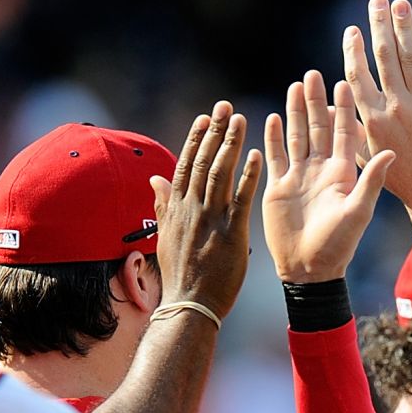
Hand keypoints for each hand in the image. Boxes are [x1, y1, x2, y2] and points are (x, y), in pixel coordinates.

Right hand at [151, 101, 260, 319]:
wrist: (190, 305)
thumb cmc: (180, 275)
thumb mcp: (165, 235)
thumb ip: (162, 204)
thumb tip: (154, 178)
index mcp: (176, 208)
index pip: (185, 165)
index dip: (196, 139)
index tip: (206, 118)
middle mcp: (191, 208)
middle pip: (203, 161)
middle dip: (215, 132)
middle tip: (226, 106)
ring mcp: (210, 220)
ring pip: (220, 173)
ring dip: (230, 144)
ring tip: (241, 120)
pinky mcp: (231, 233)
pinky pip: (241, 199)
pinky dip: (248, 176)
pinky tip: (257, 155)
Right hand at [262, 71, 396, 283]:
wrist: (309, 269)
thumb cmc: (338, 245)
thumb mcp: (358, 211)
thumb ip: (371, 180)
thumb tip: (392, 152)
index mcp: (342, 173)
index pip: (343, 133)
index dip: (343, 108)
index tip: (344, 81)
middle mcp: (321, 170)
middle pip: (318, 128)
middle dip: (316, 101)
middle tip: (314, 73)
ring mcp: (299, 177)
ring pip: (296, 136)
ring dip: (296, 112)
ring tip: (295, 86)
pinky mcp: (278, 187)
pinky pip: (275, 157)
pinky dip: (273, 138)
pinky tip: (271, 117)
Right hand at [341, 0, 411, 214]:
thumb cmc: (399, 177)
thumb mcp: (366, 156)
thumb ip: (349, 127)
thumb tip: (326, 108)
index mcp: (373, 119)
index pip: (358, 75)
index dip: (354, 50)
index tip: (352, 30)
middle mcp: (397, 108)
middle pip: (384, 58)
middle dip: (379, 25)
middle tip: (376, 1)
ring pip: (411, 58)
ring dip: (404, 27)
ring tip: (400, 4)